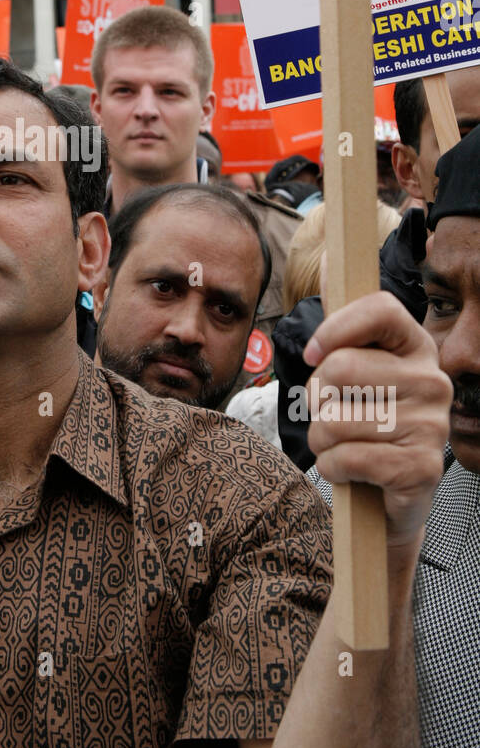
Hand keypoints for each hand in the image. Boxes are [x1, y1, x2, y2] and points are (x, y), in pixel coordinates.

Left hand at [303, 291, 450, 550]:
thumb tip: (328, 254)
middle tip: (331, 413)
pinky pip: (346, 458)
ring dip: (321, 439)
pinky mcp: (422, 468)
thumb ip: (343, 317)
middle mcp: (433, 379)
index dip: (335, 328)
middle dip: (316, 398)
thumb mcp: (358, 366)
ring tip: (343, 444)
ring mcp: (432, 424)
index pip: (378, 308)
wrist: (393, 494)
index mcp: (416, 346)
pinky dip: (333, 468)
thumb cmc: (368, 421)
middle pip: (340, 368)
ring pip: (335, 419)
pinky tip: (351, 470)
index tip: (314, 353)